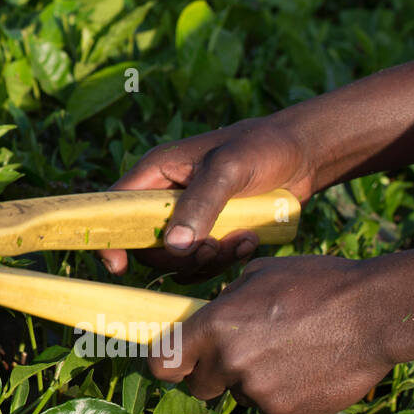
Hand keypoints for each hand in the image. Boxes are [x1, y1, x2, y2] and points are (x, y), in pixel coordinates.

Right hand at [98, 116, 316, 280]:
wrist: (303, 154)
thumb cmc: (260, 147)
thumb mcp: (228, 169)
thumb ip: (201, 204)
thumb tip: (174, 246)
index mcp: (156, 173)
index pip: (116, 208)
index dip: (111, 237)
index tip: (119, 266)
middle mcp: (167, 197)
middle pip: (147, 243)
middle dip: (177, 255)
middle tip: (211, 247)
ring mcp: (190, 218)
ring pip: (178, 258)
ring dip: (207, 259)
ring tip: (239, 241)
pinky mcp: (213, 233)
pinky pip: (204, 262)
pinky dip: (225, 260)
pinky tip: (249, 241)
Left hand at [148, 255, 394, 413]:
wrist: (376, 312)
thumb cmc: (318, 283)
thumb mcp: (259, 275)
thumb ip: (228, 301)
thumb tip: (215, 313)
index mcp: (215, 327)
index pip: (163, 363)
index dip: (167, 364)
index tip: (176, 363)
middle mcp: (231, 364)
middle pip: (201, 387)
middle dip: (214, 374)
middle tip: (243, 354)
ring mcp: (261, 394)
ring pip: (243, 396)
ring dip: (256, 382)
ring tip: (292, 353)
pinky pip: (277, 409)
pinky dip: (288, 396)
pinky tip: (311, 369)